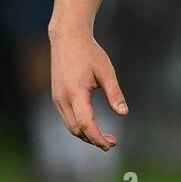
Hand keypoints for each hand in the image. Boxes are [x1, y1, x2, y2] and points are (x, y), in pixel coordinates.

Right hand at [48, 27, 128, 150]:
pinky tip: (93, 125)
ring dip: (86, 135)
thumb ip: (114, 93)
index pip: (86, 124)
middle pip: (76, 130)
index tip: (111, 143)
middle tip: (112, 142)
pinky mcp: (56, 97)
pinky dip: (79, 126)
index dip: (98, 137)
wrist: (67, 38)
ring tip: (104, 137)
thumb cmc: (89, 52)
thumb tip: (124, 113)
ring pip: (70, 126)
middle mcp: (62, 98)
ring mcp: (57, 98)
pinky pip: (67, 118)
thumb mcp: (106, 71)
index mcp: (75, 92)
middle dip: (93, 139)